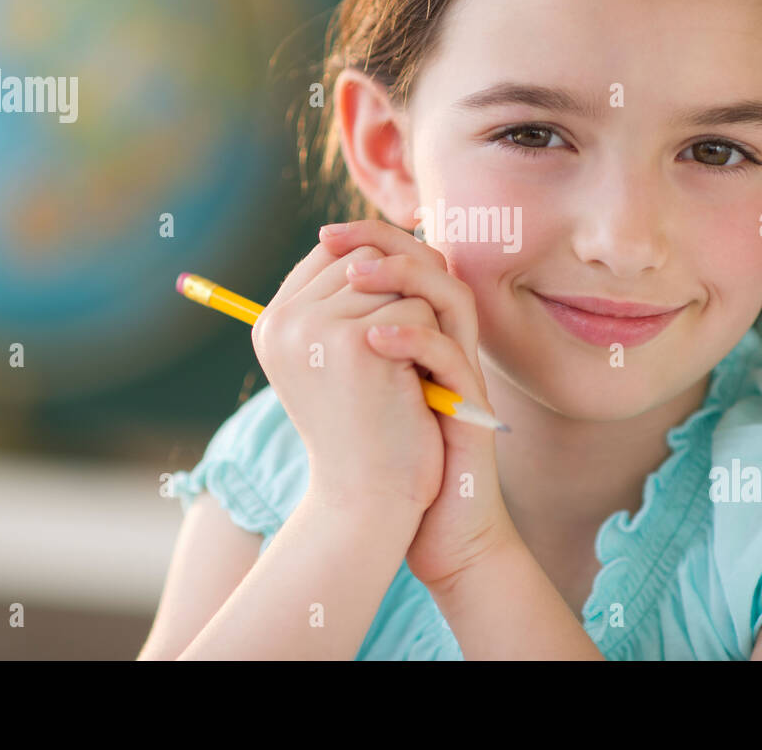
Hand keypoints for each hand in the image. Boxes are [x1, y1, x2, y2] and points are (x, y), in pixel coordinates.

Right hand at [249, 233, 444, 512]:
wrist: (369, 500)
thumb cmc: (368, 431)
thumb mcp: (343, 361)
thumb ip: (347, 303)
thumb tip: (385, 241)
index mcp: (272, 323)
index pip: (332, 252)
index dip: (380, 269)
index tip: (405, 307)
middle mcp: (283, 321)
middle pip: (365, 256)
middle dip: (403, 291)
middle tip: (414, 347)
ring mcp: (313, 328)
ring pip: (395, 279)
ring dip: (420, 319)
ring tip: (409, 370)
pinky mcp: (352, 343)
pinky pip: (417, 306)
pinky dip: (431, 342)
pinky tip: (416, 385)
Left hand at [318, 218, 517, 590]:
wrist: (427, 524)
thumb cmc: (386, 459)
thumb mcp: (353, 393)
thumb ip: (337, 349)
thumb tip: (291, 308)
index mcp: (422, 331)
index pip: (407, 260)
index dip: (368, 240)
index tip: (324, 237)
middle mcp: (448, 341)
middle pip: (432, 264)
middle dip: (383, 243)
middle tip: (336, 241)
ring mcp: (462, 370)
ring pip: (450, 295)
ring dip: (403, 278)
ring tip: (357, 281)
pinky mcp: (470, 405)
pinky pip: (452, 354)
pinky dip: (413, 338)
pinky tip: (373, 339)